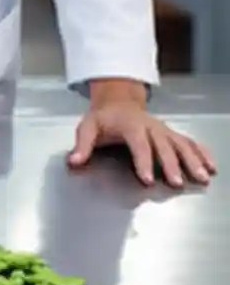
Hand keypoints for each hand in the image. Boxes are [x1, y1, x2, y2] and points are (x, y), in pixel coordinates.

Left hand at [67, 79, 216, 186]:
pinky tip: (211, 166)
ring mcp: (163, 130)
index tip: (148, 179)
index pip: (139, 145)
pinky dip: (202, 153)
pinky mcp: (171, 133)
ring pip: (181, 144)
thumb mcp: (88, 127)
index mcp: (130, 125)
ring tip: (202, 177)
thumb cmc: (103, 117)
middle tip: (177, 183)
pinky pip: (189, 142)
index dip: (144, 162)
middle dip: (171, 165)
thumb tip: (74, 162)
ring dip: (193, 161)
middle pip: (163, 146)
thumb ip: (83, 145)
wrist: (118, 101)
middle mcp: (151, 127)